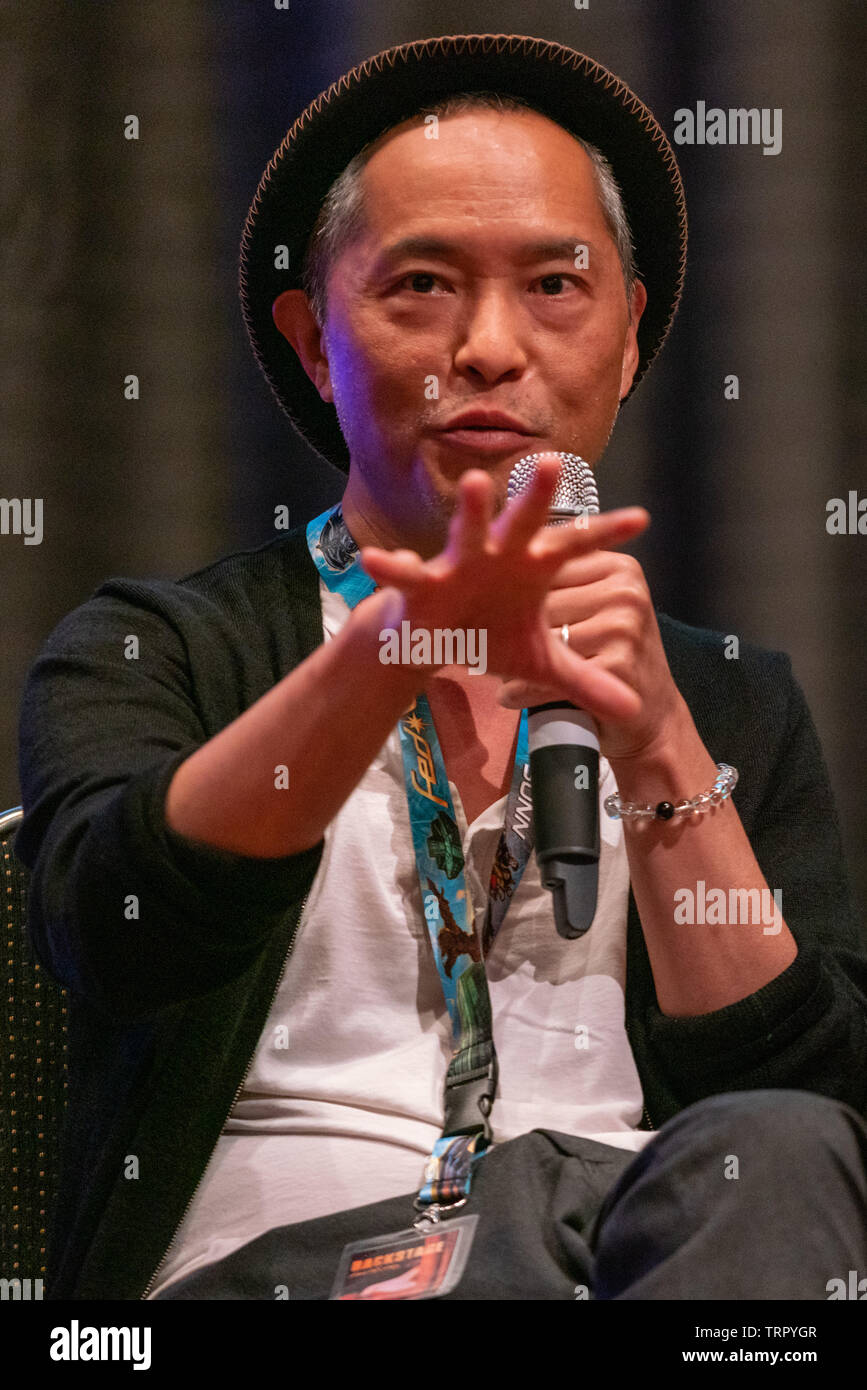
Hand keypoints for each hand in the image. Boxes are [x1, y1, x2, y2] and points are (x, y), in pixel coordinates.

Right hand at [358, 455, 648, 724]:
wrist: (433, 642)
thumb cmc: (489, 635)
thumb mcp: (541, 662)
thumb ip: (586, 681)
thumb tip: (633, 708)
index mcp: (533, 566)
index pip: (576, 546)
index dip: (606, 533)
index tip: (643, 519)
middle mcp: (499, 555)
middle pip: (523, 521)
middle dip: (537, 496)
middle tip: (553, 463)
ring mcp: (459, 564)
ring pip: (467, 532)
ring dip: (471, 510)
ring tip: (478, 483)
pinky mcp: (421, 585)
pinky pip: (406, 574)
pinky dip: (392, 568)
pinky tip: (380, 562)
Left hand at [497, 522, 689, 761]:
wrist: (654, 717)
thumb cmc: (614, 660)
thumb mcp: (599, 612)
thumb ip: (565, 586)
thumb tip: (492, 567)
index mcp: (619, 568)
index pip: (548, 567)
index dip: (519, 593)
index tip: (500, 611)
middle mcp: (625, 591)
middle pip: (542, 603)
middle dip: (517, 630)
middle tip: (500, 650)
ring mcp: (624, 626)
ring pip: (543, 639)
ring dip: (514, 662)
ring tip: (505, 674)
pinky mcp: (619, 664)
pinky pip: (550, 674)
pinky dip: (522, 690)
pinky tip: (511, 696)